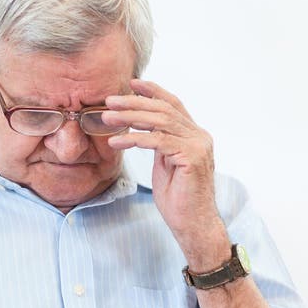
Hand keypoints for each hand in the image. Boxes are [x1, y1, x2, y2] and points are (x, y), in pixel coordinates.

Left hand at [103, 80, 228, 260]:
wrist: (193, 225)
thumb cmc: (178, 201)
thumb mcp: (165, 165)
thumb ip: (160, 144)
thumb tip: (143, 129)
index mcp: (195, 135)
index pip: (173, 105)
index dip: (152, 92)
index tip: (131, 83)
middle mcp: (200, 136)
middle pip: (164, 109)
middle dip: (134, 103)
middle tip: (109, 101)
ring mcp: (198, 145)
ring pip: (160, 121)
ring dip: (130, 118)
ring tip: (107, 119)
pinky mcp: (192, 157)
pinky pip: (159, 141)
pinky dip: (135, 139)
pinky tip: (117, 142)